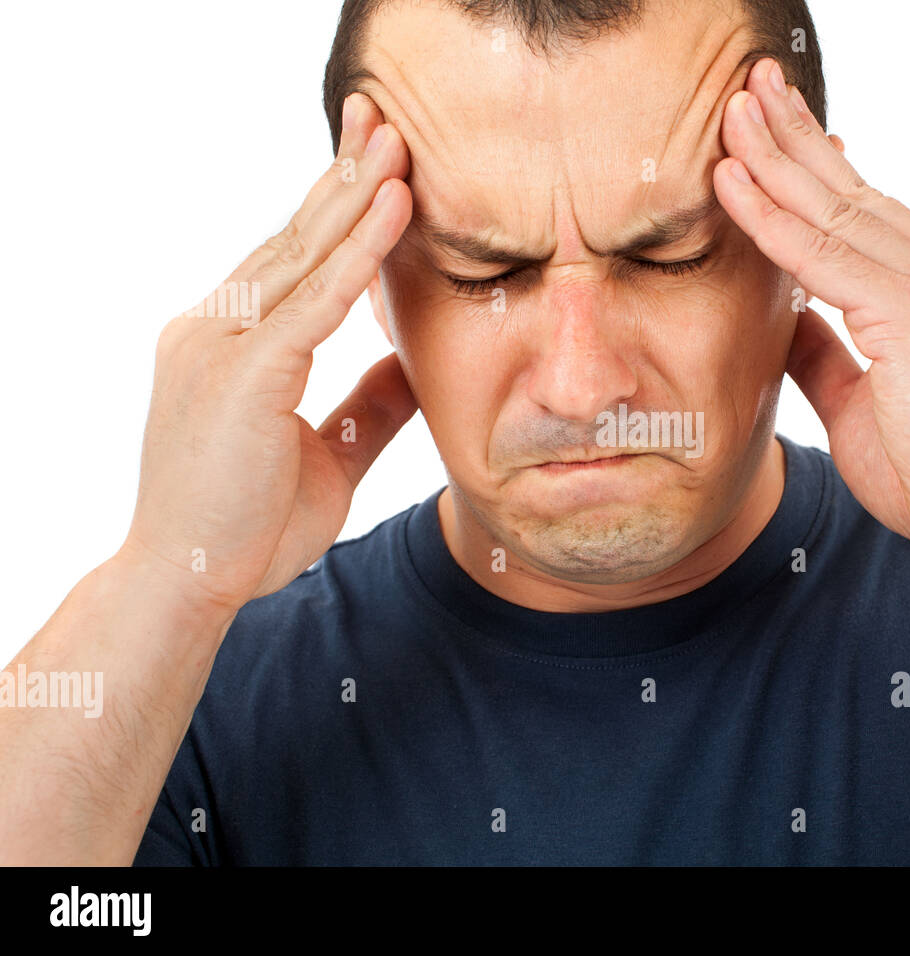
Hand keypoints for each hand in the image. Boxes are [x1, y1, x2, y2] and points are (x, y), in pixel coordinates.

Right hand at [120, 92, 416, 616]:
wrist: (191, 584)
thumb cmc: (248, 528)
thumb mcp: (329, 454)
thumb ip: (367, 405)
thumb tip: (410, 365)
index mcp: (228, 342)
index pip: (292, 261)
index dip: (336, 210)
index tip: (376, 165)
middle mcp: (214, 327)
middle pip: (293, 238)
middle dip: (343, 176)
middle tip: (383, 118)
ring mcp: (219, 344)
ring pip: (302, 254)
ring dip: (356, 194)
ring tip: (398, 141)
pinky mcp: (241, 372)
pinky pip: (313, 301)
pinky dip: (358, 253)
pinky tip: (392, 208)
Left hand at [714, 58, 909, 557]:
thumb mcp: (864, 405)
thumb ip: (828, 354)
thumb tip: (788, 317)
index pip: (869, 214)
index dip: (817, 171)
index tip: (775, 137)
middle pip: (854, 191)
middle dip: (796, 138)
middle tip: (750, 88)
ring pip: (836, 207)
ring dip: (775, 157)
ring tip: (732, 109)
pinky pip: (823, 253)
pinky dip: (772, 217)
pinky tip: (732, 181)